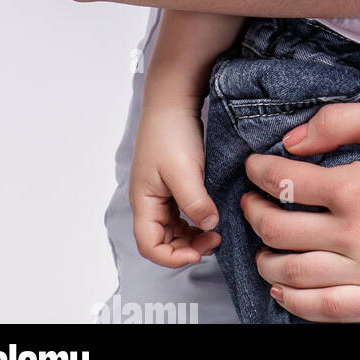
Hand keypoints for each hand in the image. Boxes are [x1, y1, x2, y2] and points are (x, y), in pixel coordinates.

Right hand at [130, 102, 221, 267]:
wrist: (173, 102)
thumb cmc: (171, 133)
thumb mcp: (184, 170)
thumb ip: (195, 201)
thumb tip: (208, 225)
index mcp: (144, 202)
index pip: (150, 245)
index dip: (172, 257)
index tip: (198, 253)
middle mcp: (149, 201)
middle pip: (162, 240)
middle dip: (186, 247)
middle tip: (214, 241)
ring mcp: (160, 193)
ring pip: (173, 228)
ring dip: (192, 235)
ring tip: (215, 231)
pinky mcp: (173, 183)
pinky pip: (181, 212)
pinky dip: (194, 220)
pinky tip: (211, 215)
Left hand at [240, 96, 359, 321]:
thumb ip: (342, 120)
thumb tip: (292, 141)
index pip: (286, 183)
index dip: (259, 173)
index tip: (254, 168)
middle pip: (280, 230)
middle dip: (255, 212)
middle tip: (251, 201)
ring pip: (295, 274)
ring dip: (266, 258)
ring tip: (264, 243)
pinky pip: (328, 312)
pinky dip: (296, 302)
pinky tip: (285, 287)